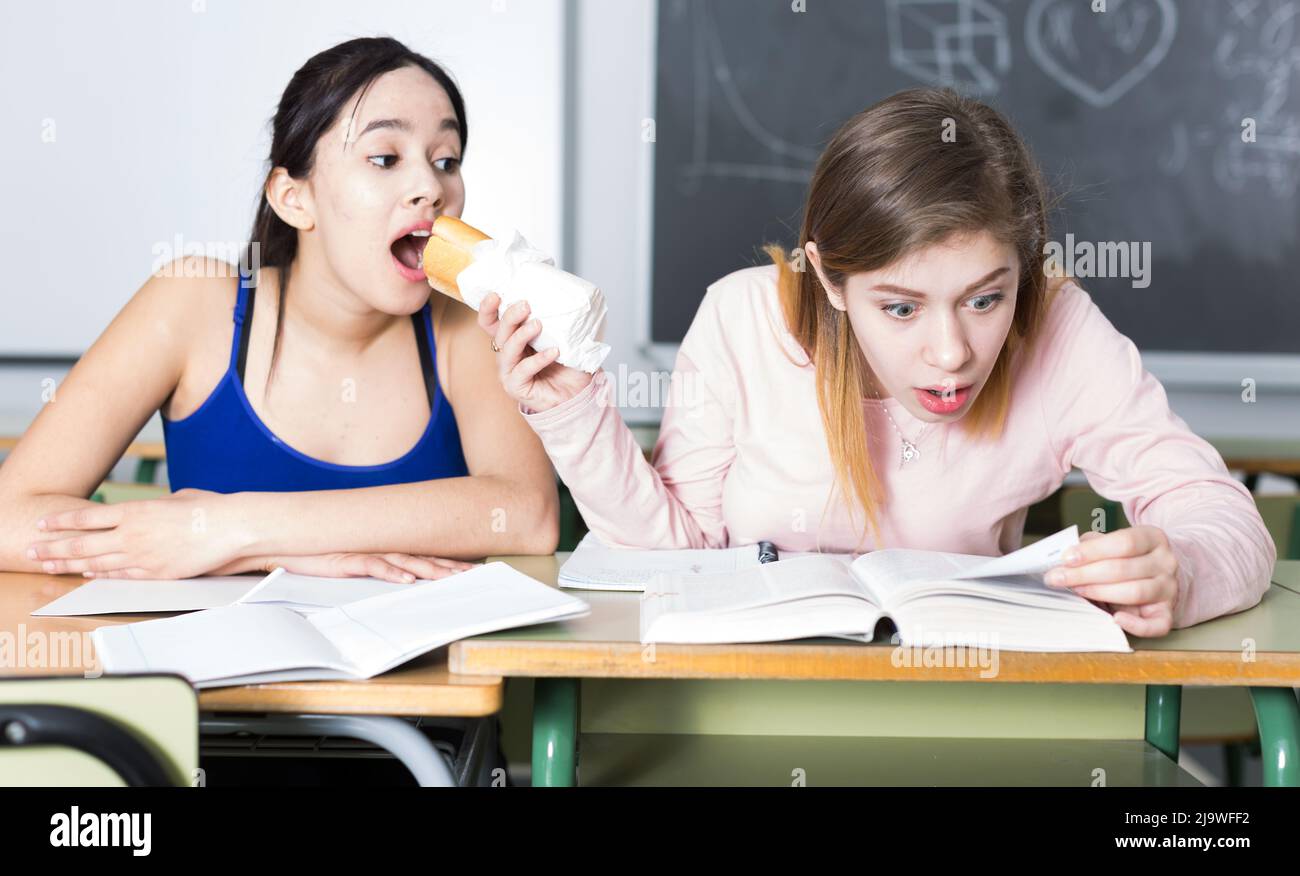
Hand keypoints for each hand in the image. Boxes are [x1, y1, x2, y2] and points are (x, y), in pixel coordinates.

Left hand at [28, 489, 251, 578]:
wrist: (231, 528)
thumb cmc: (210, 509)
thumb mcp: (178, 499)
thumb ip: (157, 507)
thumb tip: (155, 509)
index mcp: (136, 511)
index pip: (87, 517)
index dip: (61, 522)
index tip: (43, 524)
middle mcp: (132, 534)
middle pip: (82, 544)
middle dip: (53, 548)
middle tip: (31, 551)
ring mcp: (142, 556)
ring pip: (96, 562)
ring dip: (68, 565)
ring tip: (47, 566)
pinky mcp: (156, 573)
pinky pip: (121, 575)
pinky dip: (101, 575)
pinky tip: (86, 574)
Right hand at [205, 551, 478, 582]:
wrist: (281, 541)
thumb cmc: (316, 552)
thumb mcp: (349, 562)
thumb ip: (372, 565)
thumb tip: (398, 579)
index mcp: (382, 547)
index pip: (421, 554)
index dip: (447, 561)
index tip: (469, 569)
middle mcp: (378, 547)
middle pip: (421, 556)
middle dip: (448, 566)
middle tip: (473, 575)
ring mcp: (363, 551)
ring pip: (403, 560)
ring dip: (429, 569)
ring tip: (451, 578)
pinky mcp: (345, 558)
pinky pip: (373, 565)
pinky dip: (391, 573)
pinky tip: (408, 580)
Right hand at [477, 292, 592, 413]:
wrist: (577, 395)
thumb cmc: (568, 366)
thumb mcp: (564, 337)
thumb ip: (559, 320)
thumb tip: (569, 297)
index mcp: (512, 339)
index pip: (491, 322)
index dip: (488, 309)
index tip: (496, 294)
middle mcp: (507, 355)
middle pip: (498, 333)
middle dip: (509, 316)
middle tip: (525, 305)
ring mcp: (509, 372)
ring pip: (507, 350)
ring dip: (521, 335)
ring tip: (538, 324)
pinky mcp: (516, 387)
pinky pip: (523, 370)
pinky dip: (538, 359)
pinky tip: (554, 352)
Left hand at [1044, 526, 1179, 636]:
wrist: (1159, 574)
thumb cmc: (1128, 558)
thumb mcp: (1113, 543)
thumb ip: (1092, 545)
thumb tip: (1066, 556)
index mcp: (1153, 538)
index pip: (1124, 542)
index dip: (1092, 551)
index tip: (1066, 558)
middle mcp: (1165, 562)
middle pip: (1123, 568)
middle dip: (1084, 574)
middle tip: (1058, 577)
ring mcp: (1169, 589)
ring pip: (1134, 592)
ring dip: (1099, 592)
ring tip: (1076, 590)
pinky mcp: (1168, 613)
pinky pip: (1157, 625)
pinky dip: (1136, 625)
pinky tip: (1115, 619)